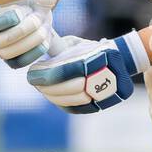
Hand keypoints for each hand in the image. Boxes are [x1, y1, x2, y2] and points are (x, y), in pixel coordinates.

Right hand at [0, 0, 56, 67]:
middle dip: (20, 31)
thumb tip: (46, 0)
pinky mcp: (15, 59)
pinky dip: (33, 53)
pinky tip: (44, 40)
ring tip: (43, 29)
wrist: (40, 9)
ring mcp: (3, 50)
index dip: (1, 21)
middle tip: (36, 19)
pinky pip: (20, 62)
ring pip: (7, 55)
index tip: (18, 13)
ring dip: (28, 42)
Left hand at [25, 32, 145, 113]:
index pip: (70, 71)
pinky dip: (61, 103)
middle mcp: (108, 76)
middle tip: (34, 81)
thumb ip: (58, 46)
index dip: (48, 74)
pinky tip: (52, 95)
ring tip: (42, 87)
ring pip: (74, 101)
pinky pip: (77, 109)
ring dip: (52, 95)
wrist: (119, 62)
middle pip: (72, 88)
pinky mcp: (102, 105)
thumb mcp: (76, 43)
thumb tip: (37, 49)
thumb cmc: (90, 50)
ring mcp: (107, 94)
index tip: (32, 73)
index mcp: (102, 56)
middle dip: (48, 86)